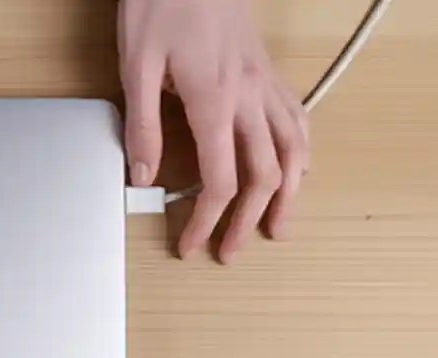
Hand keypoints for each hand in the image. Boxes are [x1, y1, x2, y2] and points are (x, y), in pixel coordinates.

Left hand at [120, 0, 310, 263]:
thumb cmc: (161, 4)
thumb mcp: (136, 65)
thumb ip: (143, 125)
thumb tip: (143, 176)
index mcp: (213, 101)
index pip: (218, 180)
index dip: (206, 221)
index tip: (193, 246)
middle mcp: (248, 96)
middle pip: (262, 174)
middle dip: (247, 221)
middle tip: (231, 252)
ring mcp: (265, 83)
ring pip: (294, 149)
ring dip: (289, 194)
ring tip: (279, 227)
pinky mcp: (268, 71)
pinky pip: (298, 118)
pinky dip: (302, 152)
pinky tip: (298, 168)